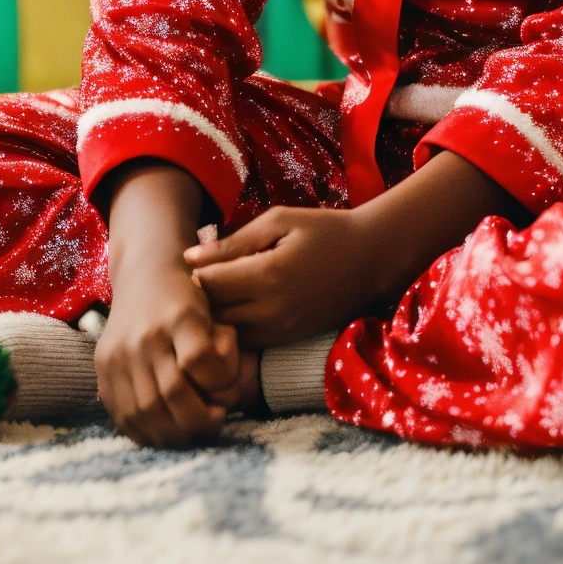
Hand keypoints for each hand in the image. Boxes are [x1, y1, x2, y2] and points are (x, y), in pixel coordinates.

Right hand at [100, 159, 259, 446]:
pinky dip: (146, 433)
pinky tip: (164, 432)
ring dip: (174, 434)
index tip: (227, 398)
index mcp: (179, 314)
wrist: (145, 272)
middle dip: (199, 421)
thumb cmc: (192, 294)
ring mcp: (120, 352)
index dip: (218, 385)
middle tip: (213, 422)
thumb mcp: (216, 308)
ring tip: (191, 432)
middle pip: (172, 393)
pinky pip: (123, 414)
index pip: (199, 359)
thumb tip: (233, 399)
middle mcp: (146, 333)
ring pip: (146, 410)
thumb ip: (223, 351)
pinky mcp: (104, 368)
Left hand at [187, 204, 385, 346]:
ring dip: (215, 318)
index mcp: (267, 275)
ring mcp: (281, 330)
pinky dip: (234, 330)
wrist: (372, 258)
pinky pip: (247, 342)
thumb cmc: (325, 230)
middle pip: (212, 315)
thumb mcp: (280, 221)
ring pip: (226, 335)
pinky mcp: (288, 340)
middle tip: (196, 280)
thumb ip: (234, 242)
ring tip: (216, 295)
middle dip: (199, 300)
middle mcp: (271, 310)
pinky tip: (238, 308)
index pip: (207, 285)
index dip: (192, 275)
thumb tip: (190, 257)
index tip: (191, 262)